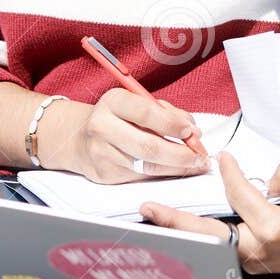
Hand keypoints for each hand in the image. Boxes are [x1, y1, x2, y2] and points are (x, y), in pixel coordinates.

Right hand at [47, 87, 207, 183]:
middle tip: (201, 156)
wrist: (79, 137)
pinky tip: (175, 169)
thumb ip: (166, 112)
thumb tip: (193, 130)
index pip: (146, 113)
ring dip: (176, 167)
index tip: (192, 131)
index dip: (172, 123)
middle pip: (148, 146)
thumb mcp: (137, 103)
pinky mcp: (104, 174)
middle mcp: (102, 126)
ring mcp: (101, 153)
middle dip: (180, 154)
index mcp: (113, 102)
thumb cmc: (118, 117)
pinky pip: (139, 176)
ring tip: (195, 165)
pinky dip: (162, 174)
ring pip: (146, 166)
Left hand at [140, 153, 279, 276]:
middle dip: (176, 221)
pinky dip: (196, 237)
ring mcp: (251, 261)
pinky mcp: (249, 264)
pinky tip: (176, 226)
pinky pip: (217, 249)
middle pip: (209, 235)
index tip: (225, 157)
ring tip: (151, 217)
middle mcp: (258, 249)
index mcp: (276, 227)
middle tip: (148, 208)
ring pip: (208, 246)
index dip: (231, 173)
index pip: (241, 195)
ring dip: (180, 231)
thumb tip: (262, 180)